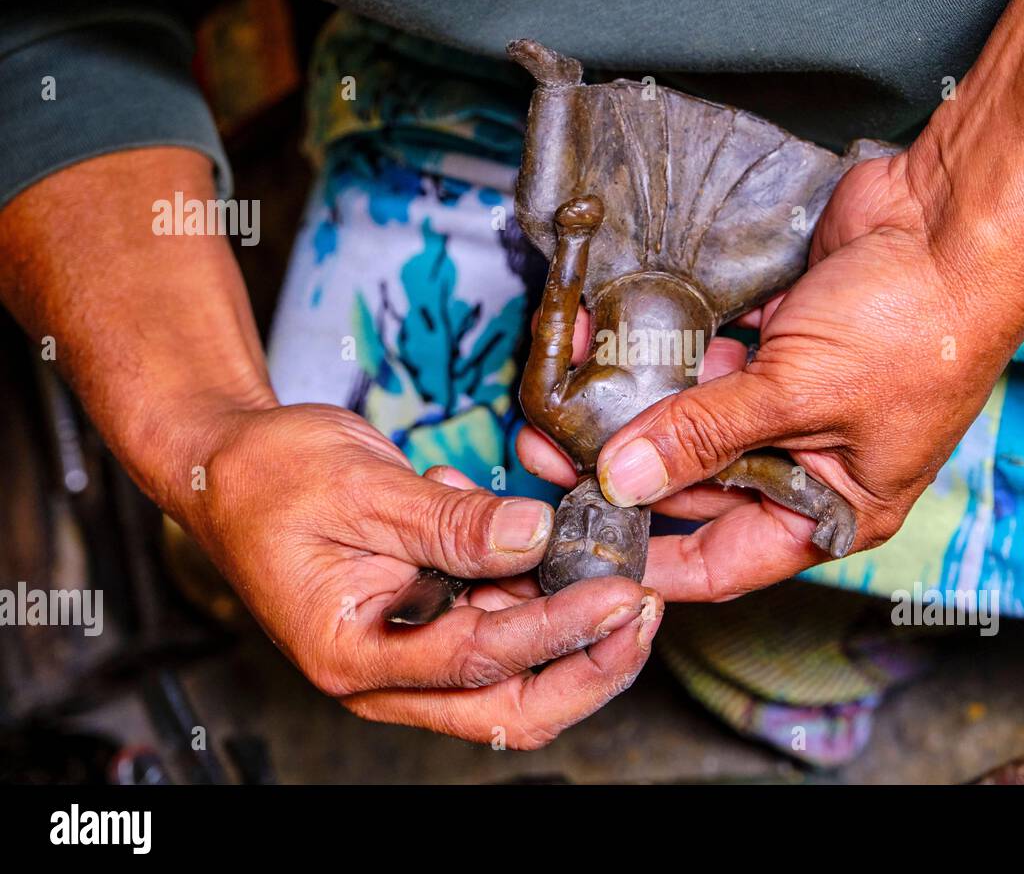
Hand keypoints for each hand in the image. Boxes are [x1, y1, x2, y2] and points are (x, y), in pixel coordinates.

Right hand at [176, 402, 661, 747]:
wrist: (232, 466)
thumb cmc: (271, 479)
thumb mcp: (361, 489)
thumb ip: (449, 523)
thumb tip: (532, 537)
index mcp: (351, 656)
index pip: (478, 661)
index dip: (559, 630)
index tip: (622, 596)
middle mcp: (385, 674)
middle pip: (509, 704)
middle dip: (588, 666)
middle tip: (644, 612)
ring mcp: (409, 653)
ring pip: (515, 673)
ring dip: (573, 627)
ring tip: (613, 563)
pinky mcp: (428, 623)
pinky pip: (499, 624)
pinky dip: (534, 590)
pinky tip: (538, 536)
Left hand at [521, 149, 1023, 600]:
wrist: (956, 218)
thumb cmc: (915, 327)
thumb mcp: (800, 396)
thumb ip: (705, 436)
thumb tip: (621, 479)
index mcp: (834, 508)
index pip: (726, 560)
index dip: (653, 561)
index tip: (583, 549)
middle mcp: (809, 462)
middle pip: (697, 485)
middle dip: (624, 470)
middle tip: (548, 453)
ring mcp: (790, 399)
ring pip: (694, 420)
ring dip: (634, 406)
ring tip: (561, 396)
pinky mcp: (775, 341)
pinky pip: (707, 360)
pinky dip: (664, 353)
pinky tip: (608, 343)